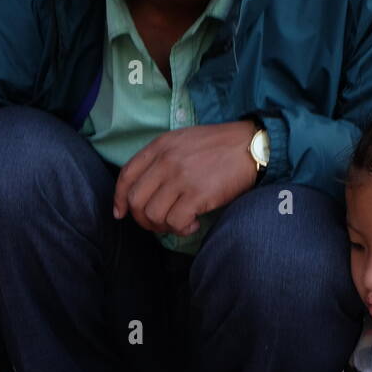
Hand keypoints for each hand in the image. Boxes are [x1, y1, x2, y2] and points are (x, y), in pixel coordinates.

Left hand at [113, 121, 258, 237]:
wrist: (251, 146)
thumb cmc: (219, 147)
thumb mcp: (183, 142)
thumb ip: (161, 160)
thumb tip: (144, 192)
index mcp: (160, 146)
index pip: (126, 175)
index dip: (119, 199)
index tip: (122, 213)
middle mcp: (166, 161)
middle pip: (136, 201)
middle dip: (143, 220)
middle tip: (159, 223)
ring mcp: (181, 178)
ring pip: (153, 215)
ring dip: (164, 227)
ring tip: (180, 222)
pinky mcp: (197, 195)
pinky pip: (175, 223)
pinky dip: (182, 230)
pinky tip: (193, 223)